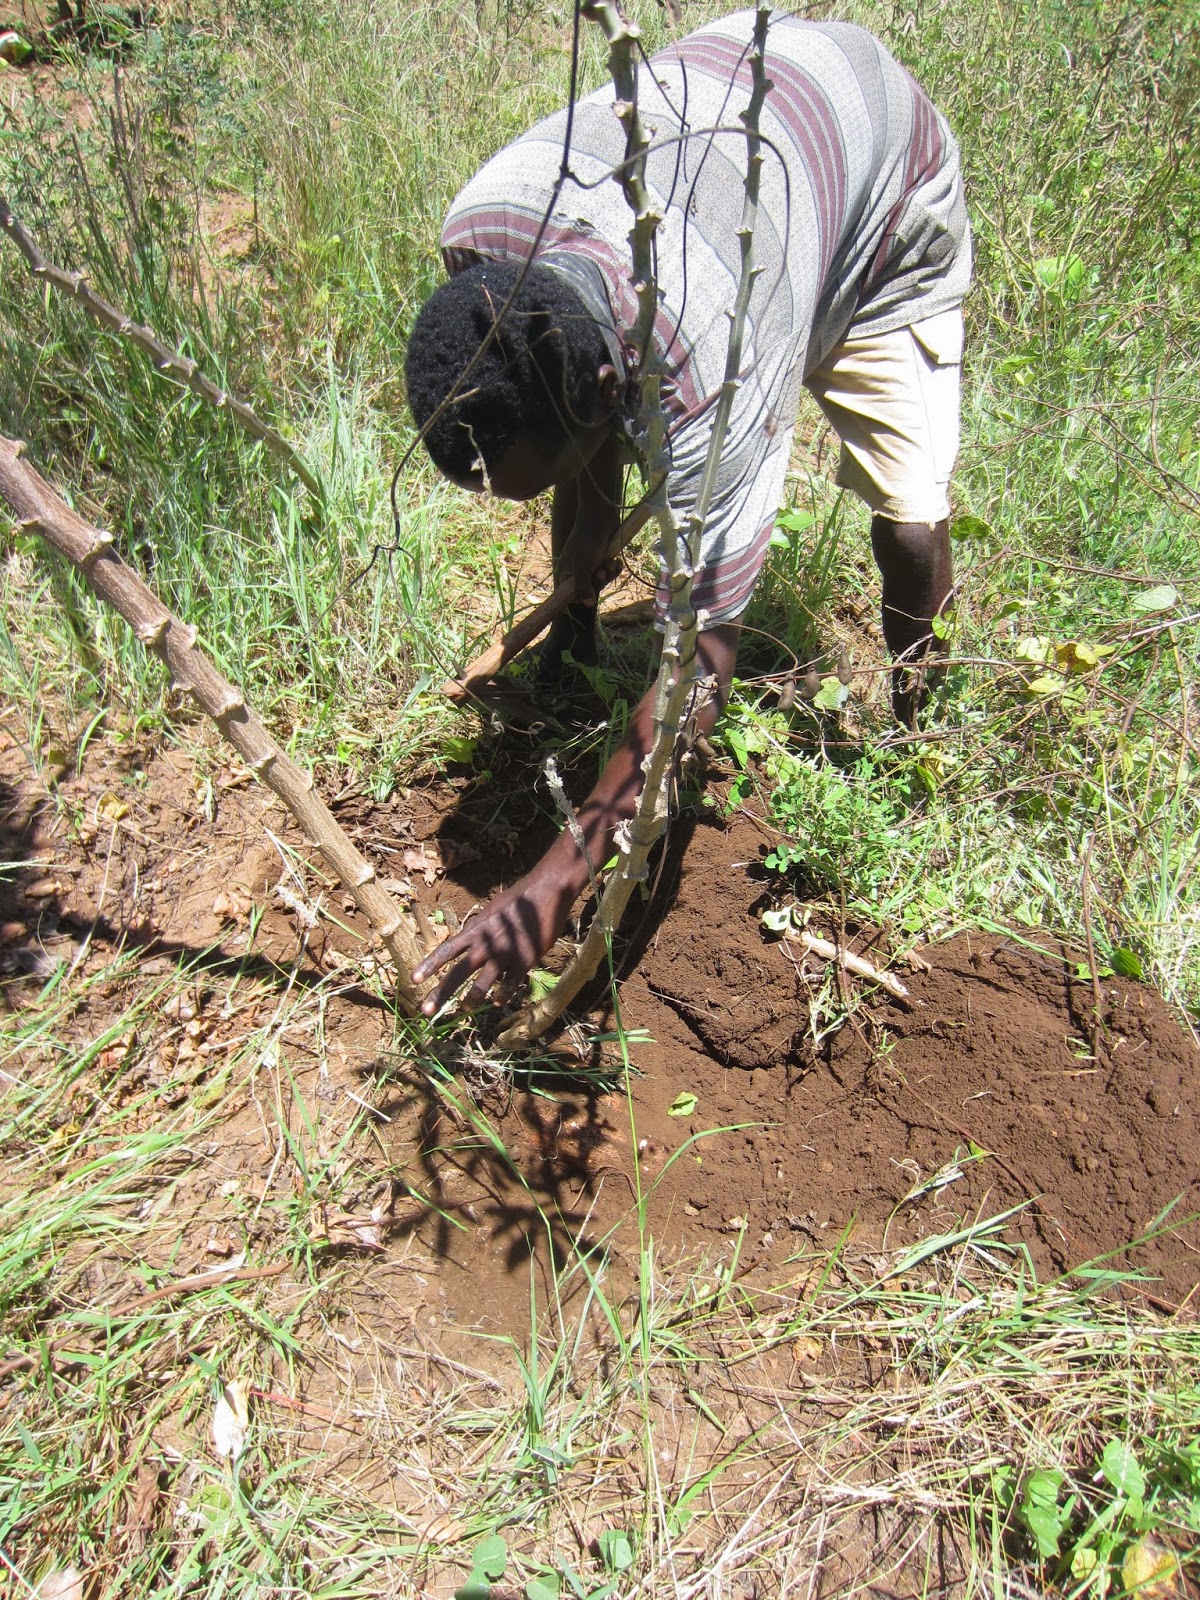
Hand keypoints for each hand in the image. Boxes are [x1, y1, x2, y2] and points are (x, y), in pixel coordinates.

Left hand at [412, 862, 570, 1015]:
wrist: (545, 892)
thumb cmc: (516, 902)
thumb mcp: (490, 912)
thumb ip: (478, 930)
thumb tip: (467, 941)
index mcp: (475, 930)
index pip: (446, 951)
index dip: (429, 966)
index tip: (414, 980)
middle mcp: (485, 944)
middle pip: (458, 973)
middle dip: (441, 993)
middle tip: (426, 1011)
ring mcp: (505, 953)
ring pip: (482, 984)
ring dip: (471, 1000)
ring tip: (463, 1011)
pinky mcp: (525, 959)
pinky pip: (511, 984)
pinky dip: (503, 995)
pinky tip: (498, 1003)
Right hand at [562, 529, 619, 605]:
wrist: (600, 517)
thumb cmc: (587, 542)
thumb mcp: (582, 567)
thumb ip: (582, 587)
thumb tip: (588, 604)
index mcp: (566, 572)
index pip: (570, 594)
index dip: (581, 597)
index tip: (589, 594)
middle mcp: (577, 568)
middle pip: (589, 588)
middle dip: (599, 581)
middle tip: (601, 571)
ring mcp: (590, 563)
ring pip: (602, 579)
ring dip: (609, 573)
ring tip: (610, 562)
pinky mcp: (602, 556)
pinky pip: (610, 570)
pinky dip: (615, 567)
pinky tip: (618, 561)